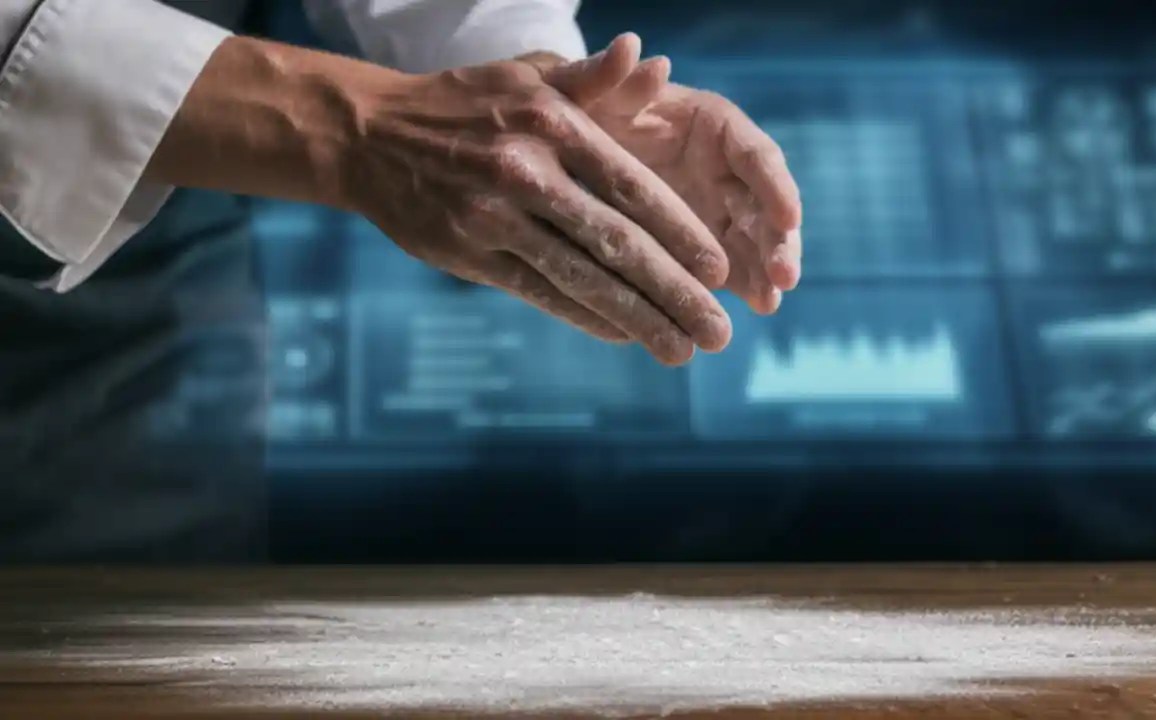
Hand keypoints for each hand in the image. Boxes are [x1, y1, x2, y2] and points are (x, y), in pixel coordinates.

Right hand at [353, 34, 740, 365]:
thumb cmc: (466, 103)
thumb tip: (648, 57)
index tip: (720, 270)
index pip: (632, 187)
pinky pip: (540, 293)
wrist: (371, 135)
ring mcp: (495, 218)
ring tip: (684, 350)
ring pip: (582, 278)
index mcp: (552, 126)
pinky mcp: (470, 254)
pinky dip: (587, 317)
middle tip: (719, 331)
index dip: (681, 232)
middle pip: (617, 243)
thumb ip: (593, 80)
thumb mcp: (527, 77)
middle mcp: (527, 173)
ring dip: (640, 321)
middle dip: (675, 292)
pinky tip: (626, 336)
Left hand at [539, 54, 803, 314]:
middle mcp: (725, 166)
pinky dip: (745, 285)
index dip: (774, 185)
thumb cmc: (581, 115)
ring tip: (770, 302)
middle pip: (765, 202)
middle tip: (785, 276)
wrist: (566, 150)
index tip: (789, 216)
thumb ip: (612, 78)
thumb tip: (647, 57)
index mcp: (712, 125)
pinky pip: (732, 266)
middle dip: (779, 239)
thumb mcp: (588, 96)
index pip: (755, 153)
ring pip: (755, 239)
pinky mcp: (705, 241)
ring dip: (767, 269)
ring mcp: (718, 206)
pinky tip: (755, 307)